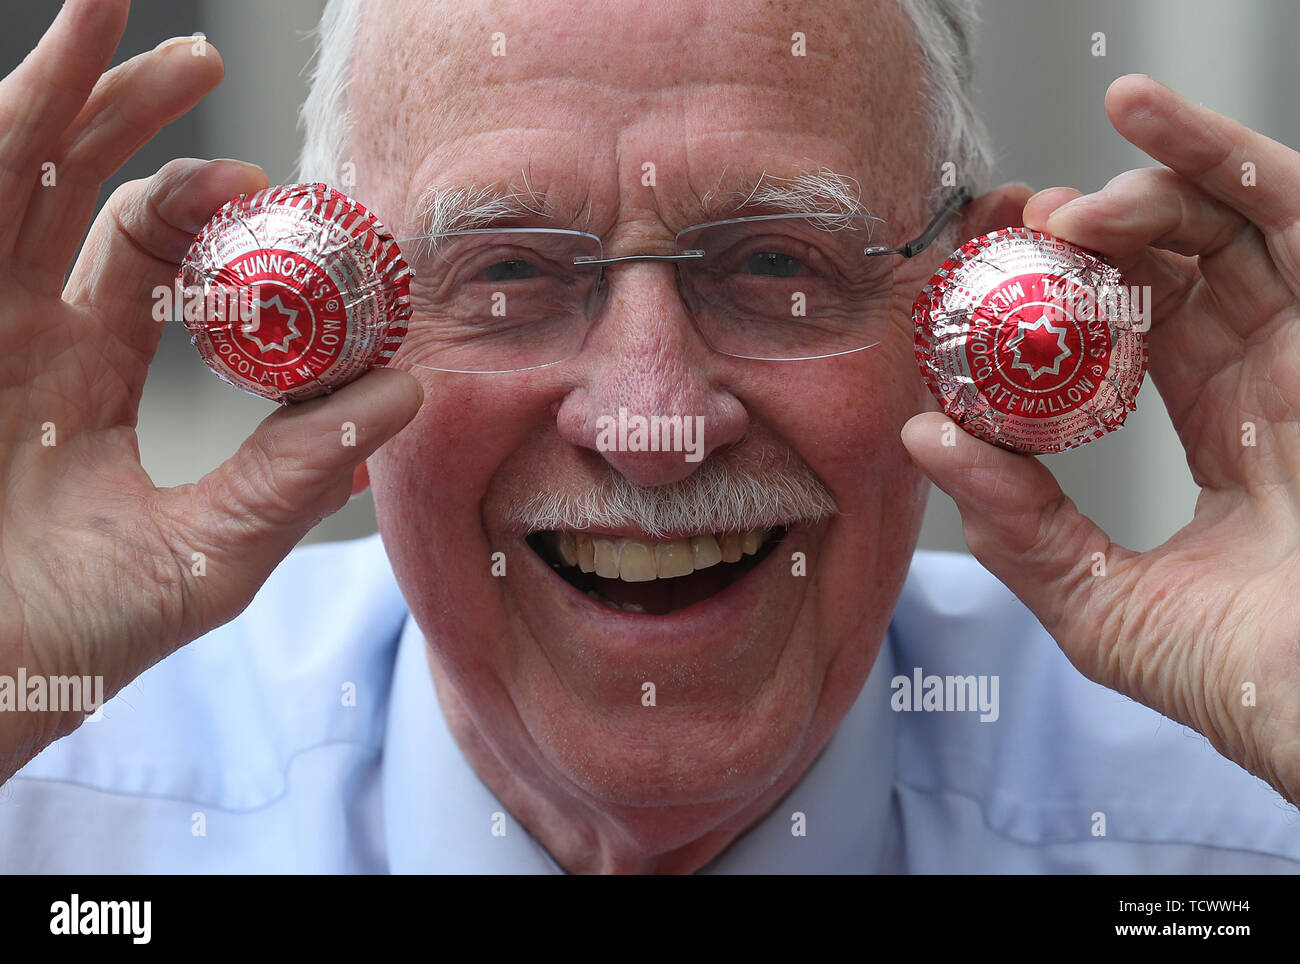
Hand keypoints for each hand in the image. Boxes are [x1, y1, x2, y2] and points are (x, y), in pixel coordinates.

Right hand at [0, 0, 421, 780]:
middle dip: (136, 119)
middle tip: (206, 64)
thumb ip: (298, 473)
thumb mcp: (211, 548)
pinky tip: (49, 75)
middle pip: (77, 193)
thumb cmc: (76, 636)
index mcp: (88, 378)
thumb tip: (405, 398)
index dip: (211, 216)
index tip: (282, 197)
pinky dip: (9, 135)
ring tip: (122, 13)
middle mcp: (25, 334)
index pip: (154, 263)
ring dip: (67, 89)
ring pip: (14, 174)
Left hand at [902, 74, 1299, 804]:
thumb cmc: (1246, 677)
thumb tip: (924, 439)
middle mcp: (1269, 370)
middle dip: (1092, 230)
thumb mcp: (1100, 603)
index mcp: (1220, 426)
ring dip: (1137, 186)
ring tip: (1055, 209)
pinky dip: (1220, 150)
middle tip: (1015, 234)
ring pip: (1228, 215)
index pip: (1135, 323)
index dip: (1064, 289)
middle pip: (1178, 257)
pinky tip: (1145, 114)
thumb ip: (1015, 527)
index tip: (988, 275)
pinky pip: (1292, 205)